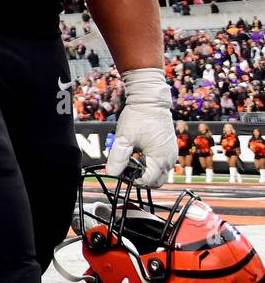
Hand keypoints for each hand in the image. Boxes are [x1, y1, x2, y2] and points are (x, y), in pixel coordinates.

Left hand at [106, 68, 176, 187]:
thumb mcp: (124, 138)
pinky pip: (162, 164)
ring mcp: (172, 153)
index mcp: (161, 159)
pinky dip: (151, 164)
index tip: (122, 173)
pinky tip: (139, 154)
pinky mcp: (170, 148)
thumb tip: (112, 174)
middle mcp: (170, 158)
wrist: (150, 101)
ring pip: (160, 173)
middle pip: (157, 181)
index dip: (134, 181)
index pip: (149, 181)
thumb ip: (118, 158)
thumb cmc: (138, 118)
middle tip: (127, 169)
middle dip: (142, 179)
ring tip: (132, 159)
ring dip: (147, 171)